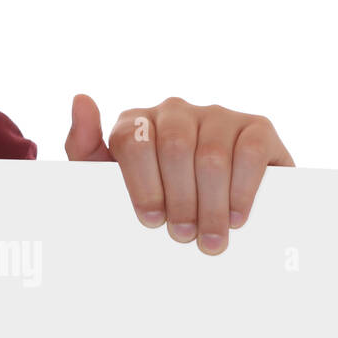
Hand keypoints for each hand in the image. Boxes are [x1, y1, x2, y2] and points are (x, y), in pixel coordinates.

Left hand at [64, 94, 293, 254]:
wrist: (212, 213)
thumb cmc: (152, 197)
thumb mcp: (108, 178)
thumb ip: (83, 144)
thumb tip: (81, 99)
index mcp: (136, 121)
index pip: (133, 141)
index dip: (142, 185)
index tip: (151, 221)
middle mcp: (175, 110)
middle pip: (174, 148)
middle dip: (179, 199)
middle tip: (183, 236)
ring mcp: (216, 114)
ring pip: (211, 156)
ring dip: (211, 204)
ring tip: (209, 238)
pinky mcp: (256, 126)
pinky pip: (249, 153)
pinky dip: (243, 190)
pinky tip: (237, 217)